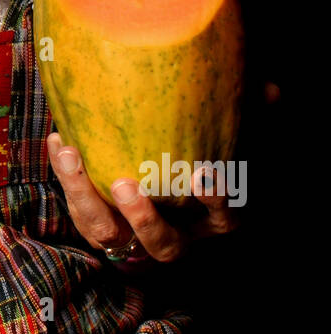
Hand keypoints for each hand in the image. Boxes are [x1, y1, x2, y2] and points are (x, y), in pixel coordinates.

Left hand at [46, 132, 237, 264]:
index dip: (214, 200)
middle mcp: (172, 235)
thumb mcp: (222, 138)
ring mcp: (130, 237)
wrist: (147, 175)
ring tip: (73, 156)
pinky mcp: (98, 228)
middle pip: (162, 243)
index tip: (203, 172)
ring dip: (86, 196)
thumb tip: (271, 90)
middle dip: (143, 218)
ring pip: (107, 232)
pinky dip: (66, 176)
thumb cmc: (195, 155)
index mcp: (208, 219)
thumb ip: (247, 116)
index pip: (222, 219)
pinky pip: (78, 210)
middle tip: (123, 185)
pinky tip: (60, 140)